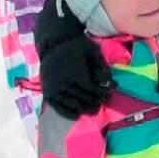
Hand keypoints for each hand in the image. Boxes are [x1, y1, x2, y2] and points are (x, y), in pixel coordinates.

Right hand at [37, 0, 111, 118]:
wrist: (54, 42)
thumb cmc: (77, 45)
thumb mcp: (94, 51)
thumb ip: (103, 67)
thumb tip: (111, 83)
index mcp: (78, 75)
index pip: (95, 91)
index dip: (104, 94)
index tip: (110, 93)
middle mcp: (65, 84)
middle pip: (85, 99)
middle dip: (97, 101)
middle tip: (103, 102)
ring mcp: (55, 89)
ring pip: (73, 105)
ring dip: (85, 108)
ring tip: (93, 109)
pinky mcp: (48, 92)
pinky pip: (58, 107)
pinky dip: (68, 113)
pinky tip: (77, 115)